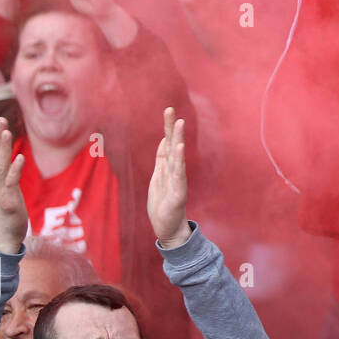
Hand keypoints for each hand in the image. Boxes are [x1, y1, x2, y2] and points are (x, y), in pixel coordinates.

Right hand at [0, 117, 27, 254]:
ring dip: (3, 148)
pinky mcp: (8, 202)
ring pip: (0, 166)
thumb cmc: (7, 211)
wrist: (5, 236)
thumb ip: (4, 174)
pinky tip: (20, 158)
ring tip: (6, 132)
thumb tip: (5, 160)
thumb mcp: (5, 189)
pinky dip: (15, 170)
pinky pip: (12, 183)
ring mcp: (1, 191)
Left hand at [147, 107, 190, 248]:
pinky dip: (179, 159)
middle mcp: (175, 171)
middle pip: (173, 145)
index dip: (167, 128)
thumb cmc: (163, 205)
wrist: (168, 229)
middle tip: (171, 110)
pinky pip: (179, 173)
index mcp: (167, 167)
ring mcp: (178, 180)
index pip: (167, 143)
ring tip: (180, 123)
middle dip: (172, 127)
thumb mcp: (158, 177)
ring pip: (177, 156)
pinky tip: (179, 147)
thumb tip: (165, 140)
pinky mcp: (178, 192)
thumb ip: (162, 159)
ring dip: (178, 138)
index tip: (168, 110)